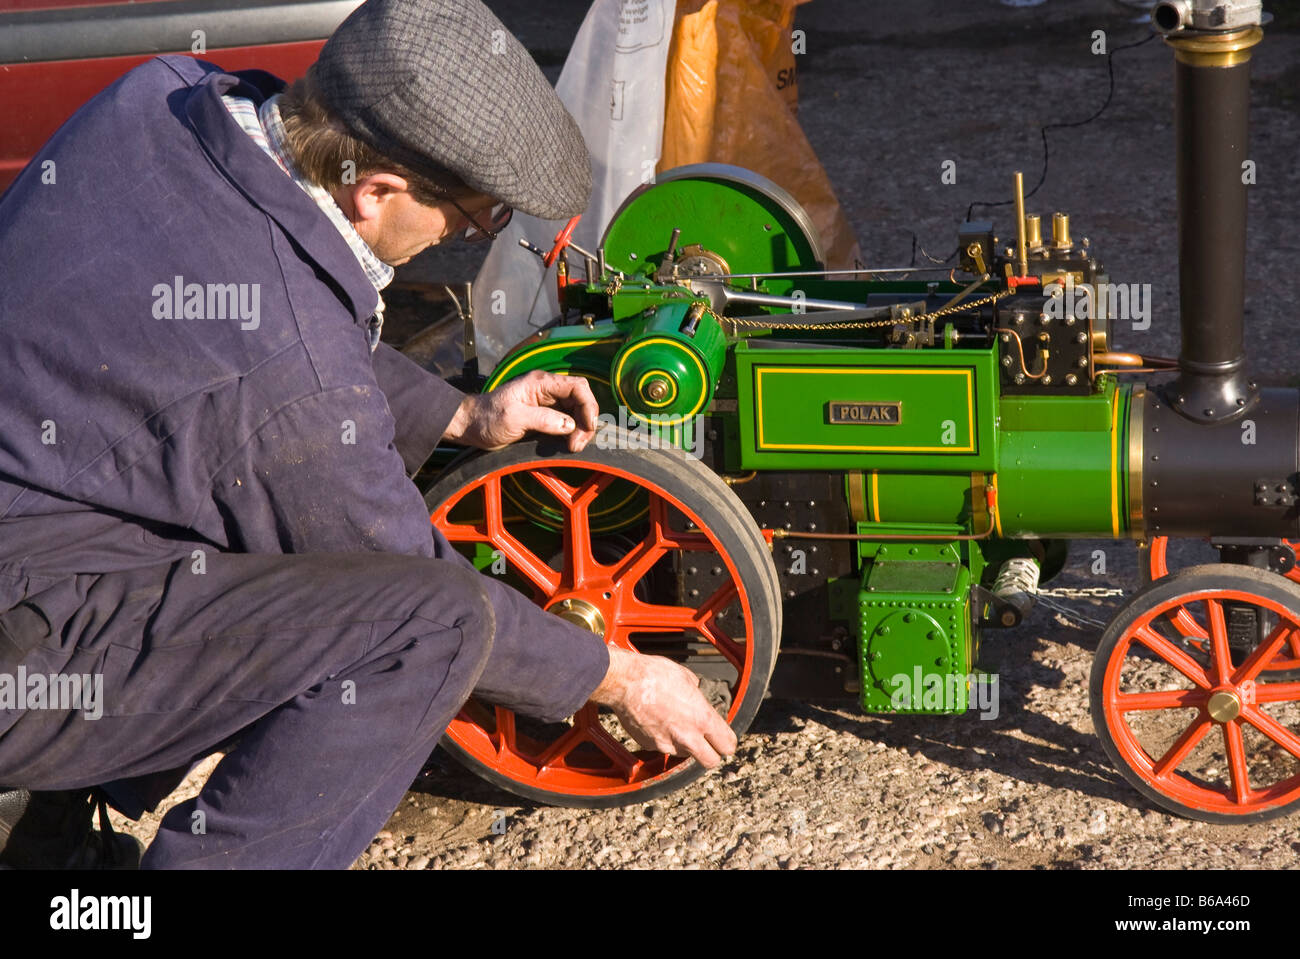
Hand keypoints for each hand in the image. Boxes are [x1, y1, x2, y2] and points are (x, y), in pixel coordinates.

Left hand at [443, 370, 598, 451]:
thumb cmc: (487, 419)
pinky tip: (567, 444)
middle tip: (576, 444)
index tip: (587, 427)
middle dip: (586, 422)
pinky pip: (567, 421)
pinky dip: (572, 433)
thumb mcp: (513, 418)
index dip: (588, 405)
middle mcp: (547, 390)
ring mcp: (547, 403)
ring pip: (577, 412)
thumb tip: (569, 425)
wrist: (471, 426)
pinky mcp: (545, 416)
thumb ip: (543, 419)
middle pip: (581, 400)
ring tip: (572, 447)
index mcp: (540, 383)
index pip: (578, 386)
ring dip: (580, 429)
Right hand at [590, 647, 737, 767]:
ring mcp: (666, 744)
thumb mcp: (686, 677)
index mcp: (701, 718)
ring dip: (686, 745)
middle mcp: (686, 736)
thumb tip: (696, 695)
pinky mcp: (649, 745)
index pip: (727, 745)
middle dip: (712, 753)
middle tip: (708, 742)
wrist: (625, 682)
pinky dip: (664, 739)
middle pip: (711, 761)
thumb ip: (696, 694)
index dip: (727, 742)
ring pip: (685, 754)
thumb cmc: (654, 675)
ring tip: (676, 724)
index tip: (724, 738)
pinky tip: (658, 721)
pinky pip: (663, 747)